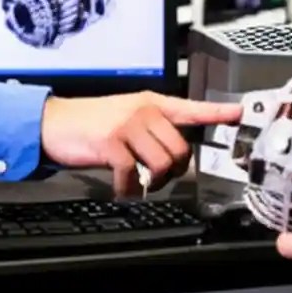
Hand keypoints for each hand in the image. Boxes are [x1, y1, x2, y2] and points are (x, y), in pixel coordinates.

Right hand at [40, 92, 241, 197]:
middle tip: (156, 178)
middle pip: (180, 149)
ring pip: (162, 163)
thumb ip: (152, 129)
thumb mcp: (126, 118)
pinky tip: (121, 188)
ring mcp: (128, 124)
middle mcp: (144, 110)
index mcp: (151, 103)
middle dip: (172, 172)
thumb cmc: (91, 124)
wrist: (54, 123)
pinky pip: (133, 174)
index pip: (191, 108)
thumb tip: (175, 153)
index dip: (217, 112)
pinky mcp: (111, 141)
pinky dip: (128, 189)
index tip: (238, 113)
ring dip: (153, 182)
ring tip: (140, 183)